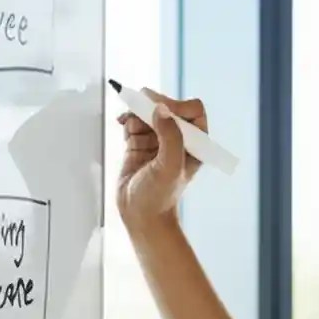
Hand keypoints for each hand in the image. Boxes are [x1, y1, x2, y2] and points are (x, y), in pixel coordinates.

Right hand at [115, 89, 207, 230]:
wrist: (140, 215)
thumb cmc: (159, 197)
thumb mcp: (169, 167)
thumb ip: (170, 136)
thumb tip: (161, 109)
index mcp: (196, 142)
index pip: (193, 110)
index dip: (177, 105)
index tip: (159, 110)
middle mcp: (179, 138)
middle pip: (168, 106)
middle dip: (152, 104)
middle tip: (138, 107)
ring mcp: (158, 139)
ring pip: (148, 111)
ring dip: (137, 110)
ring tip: (127, 119)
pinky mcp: (140, 143)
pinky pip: (134, 121)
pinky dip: (127, 117)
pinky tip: (122, 122)